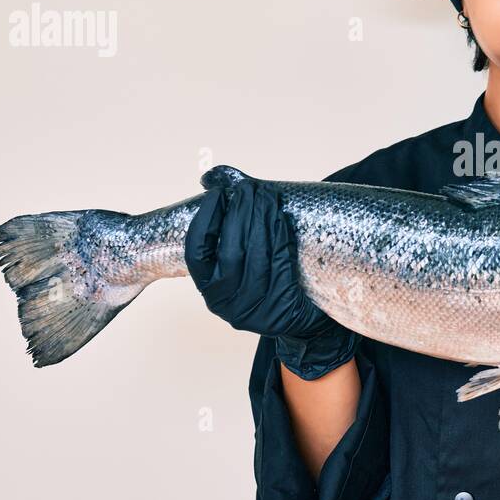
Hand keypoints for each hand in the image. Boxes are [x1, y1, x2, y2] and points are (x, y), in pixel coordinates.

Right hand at [183, 166, 357, 379]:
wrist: (302, 321)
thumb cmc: (267, 279)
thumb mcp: (242, 258)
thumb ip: (228, 222)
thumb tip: (211, 177)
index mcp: (209, 289)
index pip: (197, 252)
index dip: (205, 220)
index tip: (217, 194)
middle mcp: (226, 302)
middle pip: (230, 250)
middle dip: (239, 214)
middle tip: (248, 188)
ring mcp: (253, 309)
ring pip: (256, 255)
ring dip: (261, 220)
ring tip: (265, 195)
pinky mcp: (280, 308)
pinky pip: (279, 263)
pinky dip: (279, 236)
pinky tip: (281, 216)